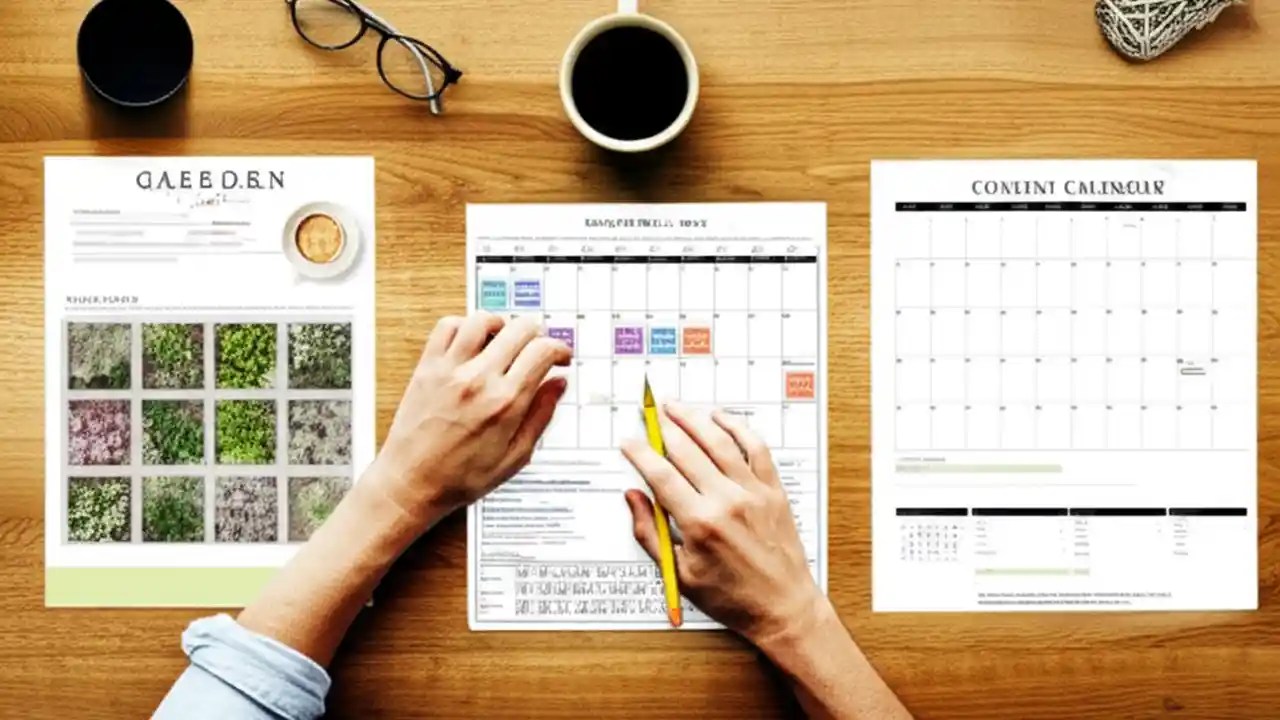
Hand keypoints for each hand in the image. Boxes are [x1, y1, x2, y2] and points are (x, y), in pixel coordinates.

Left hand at [370, 313, 570, 524]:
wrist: (412, 482)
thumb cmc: (460, 477)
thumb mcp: (515, 457)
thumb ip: (541, 416)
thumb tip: (558, 385)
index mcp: (505, 403)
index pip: (542, 352)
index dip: (559, 349)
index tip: (560, 357)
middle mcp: (479, 380)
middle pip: (519, 329)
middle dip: (537, 333)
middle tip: (537, 348)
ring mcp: (450, 370)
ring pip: (483, 320)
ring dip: (501, 324)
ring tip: (504, 339)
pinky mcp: (427, 368)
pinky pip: (447, 326)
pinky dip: (464, 325)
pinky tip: (472, 341)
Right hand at [621, 403, 823, 647]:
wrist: (782, 607)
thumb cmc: (731, 596)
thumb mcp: (679, 574)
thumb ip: (650, 533)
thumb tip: (633, 497)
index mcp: (700, 523)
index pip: (661, 475)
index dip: (640, 453)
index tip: (629, 442)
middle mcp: (727, 501)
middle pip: (686, 450)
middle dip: (663, 427)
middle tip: (647, 414)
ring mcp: (753, 492)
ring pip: (719, 441)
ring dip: (693, 418)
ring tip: (675, 406)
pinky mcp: (773, 490)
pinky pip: (756, 447)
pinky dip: (737, 427)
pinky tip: (719, 416)